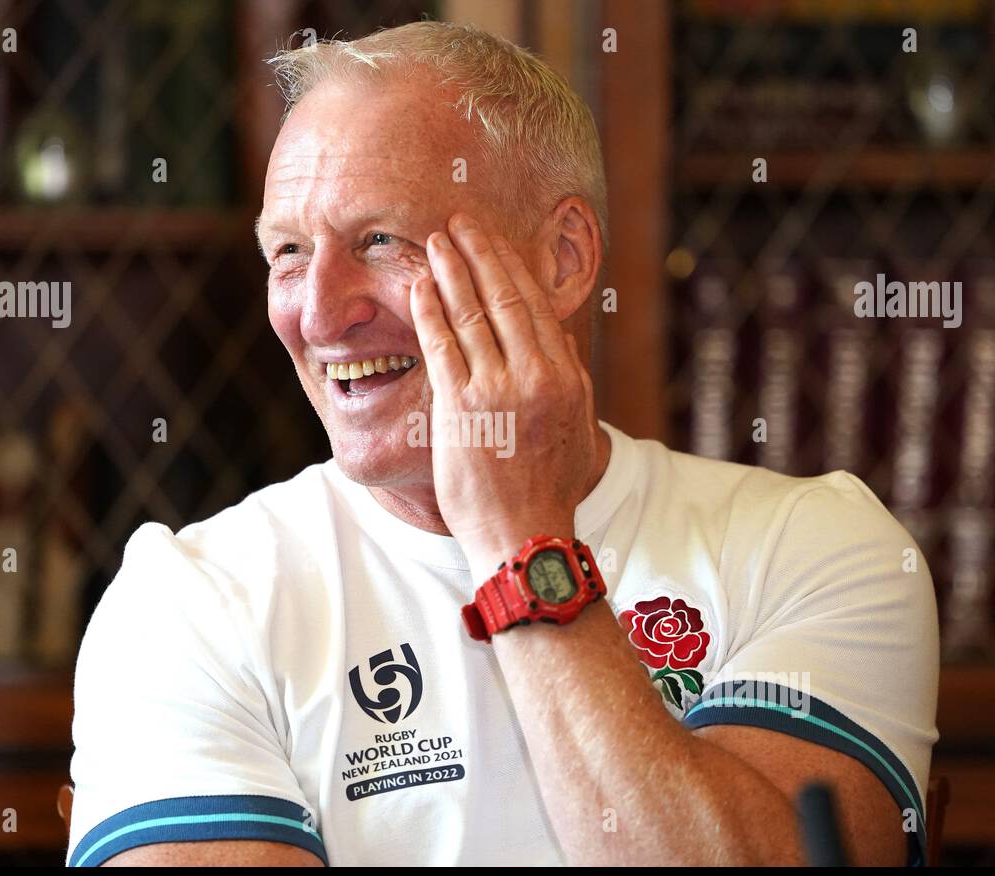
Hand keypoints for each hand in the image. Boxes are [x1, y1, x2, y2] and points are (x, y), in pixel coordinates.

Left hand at [410, 213, 598, 575]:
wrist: (523, 535)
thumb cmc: (547, 488)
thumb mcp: (574, 428)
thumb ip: (569, 378)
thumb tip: (559, 336)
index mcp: (564, 377)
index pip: (534, 306)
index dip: (510, 265)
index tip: (492, 241)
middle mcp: (535, 376)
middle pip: (503, 298)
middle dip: (479, 254)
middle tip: (459, 222)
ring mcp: (496, 390)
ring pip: (471, 315)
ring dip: (450, 271)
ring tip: (435, 242)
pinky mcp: (461, 407)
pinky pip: (442, 346)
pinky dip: (430, 311)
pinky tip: (420, 286)